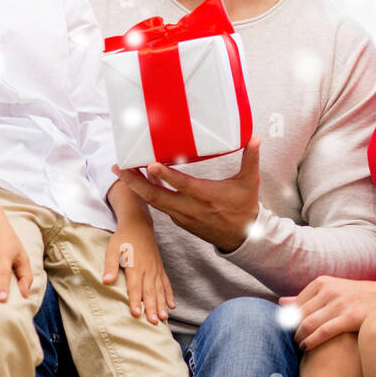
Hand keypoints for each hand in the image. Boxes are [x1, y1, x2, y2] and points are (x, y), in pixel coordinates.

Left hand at [104, 218, 175, 324]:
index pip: (135, 287)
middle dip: (152, 307)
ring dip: (162, 304)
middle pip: (150, 291)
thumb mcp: (113, 249)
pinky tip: (172, 305)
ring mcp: (156, 269)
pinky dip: (169, 295)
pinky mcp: (160, 268)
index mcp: (135, 266)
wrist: (139, 225)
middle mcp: (148, 269)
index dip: (136, 300)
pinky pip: (166, 283)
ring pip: (160, 289)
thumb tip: (106, 281)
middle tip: (154, 322)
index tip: (137, 313)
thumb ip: (111, 265)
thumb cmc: (123, 238)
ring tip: (164, 318)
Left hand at [111, 138, 261, 251]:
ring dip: (138, 187)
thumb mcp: (250, 183)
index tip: (150, 165)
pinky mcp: (180, 220)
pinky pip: (160, 206)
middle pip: (157, 197)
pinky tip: (143, 181)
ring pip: (155, 202)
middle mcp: (190, 208)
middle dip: (135, 182)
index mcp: (206, 196)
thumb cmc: (245, 208)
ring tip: (123, 172)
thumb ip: (251, 159)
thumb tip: (256, 138)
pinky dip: (149, 194)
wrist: (242, 238)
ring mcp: (183, 216)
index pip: (182, 185)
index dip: (165, 176)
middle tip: (119, 167)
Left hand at [279, 276, 375, 351]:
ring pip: (308, 323)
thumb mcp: (332, 290)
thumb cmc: (357, 297)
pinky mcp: (348, 317)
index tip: (288, 330)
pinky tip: (306, 347)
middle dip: (292, 330)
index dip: (289, 320)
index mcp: (323, 282)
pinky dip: (311, 341)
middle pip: (299, 314)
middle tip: (290, 341)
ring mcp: (339, 304)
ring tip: (298, 345)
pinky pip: (323, 332)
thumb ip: (307, 298)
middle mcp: (329, 291)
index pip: (296, 304)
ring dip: (299, 337)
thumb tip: (281, 302)